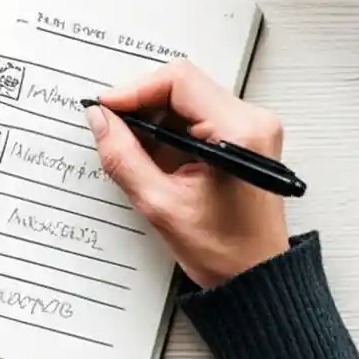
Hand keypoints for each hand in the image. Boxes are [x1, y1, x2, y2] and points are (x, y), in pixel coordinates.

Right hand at [84, 60, 289, 288]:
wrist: (257, 277)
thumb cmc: (226, 251)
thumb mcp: (161, 205)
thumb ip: (124, 157)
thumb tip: (100, 120)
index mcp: (239, 132)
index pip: (179, 81)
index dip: (134, 89)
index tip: (107, 108)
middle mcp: (253, 121)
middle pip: (183, 85)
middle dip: (142, 104)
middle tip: (113, 128)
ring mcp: (251, 127)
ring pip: (188, 98)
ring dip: (155, 117)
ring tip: (136, 150)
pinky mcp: (244, 136)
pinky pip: (198, 115)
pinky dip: (170, 128)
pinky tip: (157, 156)